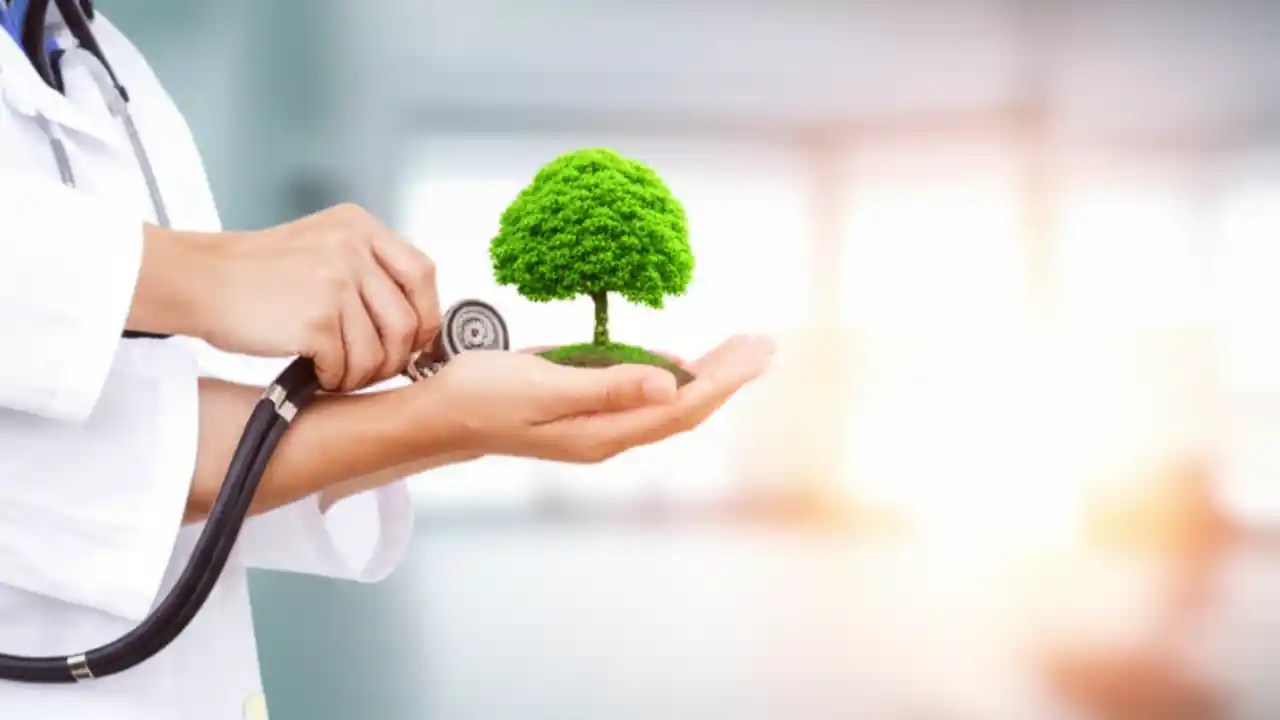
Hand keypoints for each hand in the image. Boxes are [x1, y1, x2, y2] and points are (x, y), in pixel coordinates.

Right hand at [192, 204, 439, 390]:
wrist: (199, 279)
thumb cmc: (256, 273)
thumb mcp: (320, 245)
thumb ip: (367, 269)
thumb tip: (414, 321)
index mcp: (359, 226)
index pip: (422, 273)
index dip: (426, 315)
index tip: (414, 341)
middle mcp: (353, 248)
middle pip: (407, 321)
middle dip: (394, 357)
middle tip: (371, 370)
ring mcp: (336, 282)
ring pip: (379, 350)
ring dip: (362, 375)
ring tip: (338, 373)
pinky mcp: (316, 319)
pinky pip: (346, 365)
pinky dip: (334, 379)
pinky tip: (315, 372)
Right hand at [421, 335, 774, 461]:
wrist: (437, 415)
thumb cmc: (482, 397)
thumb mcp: (544, 384)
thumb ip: (609, 385)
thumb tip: (670, 383)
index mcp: (603, 432)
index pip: (681, 404)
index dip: (723, 378)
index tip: (756, 352)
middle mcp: (607, 434)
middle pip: (683, 406)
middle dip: (727, 375)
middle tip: (765, 345)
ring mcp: (595, 424)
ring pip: (665, 399)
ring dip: (705, 373)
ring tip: (742, 349)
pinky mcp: (582, 408)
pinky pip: (638, 393)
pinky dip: (668, 373)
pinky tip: (684, 360)